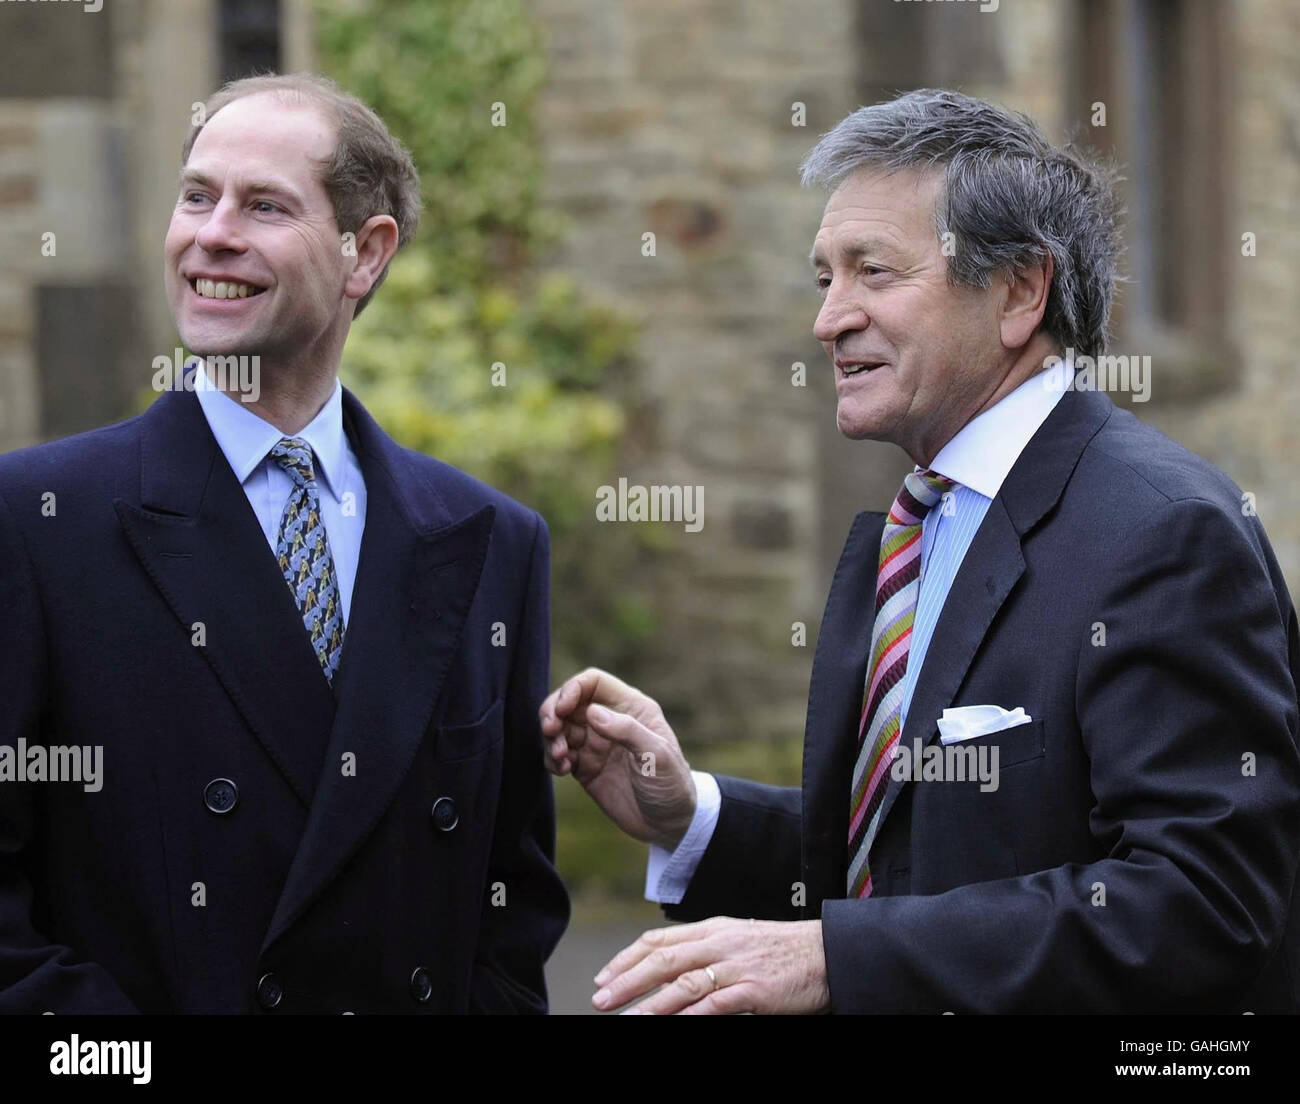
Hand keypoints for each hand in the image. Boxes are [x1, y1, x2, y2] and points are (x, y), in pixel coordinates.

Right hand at [539, 667, 695, 849]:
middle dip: (553, 712)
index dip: (573, 689)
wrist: (668, 824)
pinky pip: (557, 754)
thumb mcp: (657, 755)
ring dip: (550, 739)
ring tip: (560, 757)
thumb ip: (627, 731)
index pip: (594, 682)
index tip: (562, 709)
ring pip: (559, 728)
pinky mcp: (584, 767)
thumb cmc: (671, 784)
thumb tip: (592, 712)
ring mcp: (594, 743)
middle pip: (569, 702)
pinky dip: (552, 759)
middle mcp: (609, 720)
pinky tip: (562, 771)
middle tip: (550, 731)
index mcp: (631, 707)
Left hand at [592, 917, 830, 1014]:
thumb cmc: (781, 952)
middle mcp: (719, 944)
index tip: (604, 977)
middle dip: (627, 980)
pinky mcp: (754, 991)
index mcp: (712, 929)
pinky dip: (689, 1016)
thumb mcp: (738, 940)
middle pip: (662, 960)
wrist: (828, 953)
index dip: (627, 958)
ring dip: (650, 1004)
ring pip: (682, 984)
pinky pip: (714, 1005)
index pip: (659, 940)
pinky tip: (671, 1025)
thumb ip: (704, 950)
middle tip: (601, 999)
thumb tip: (667, 967)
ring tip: (626, 1018)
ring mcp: (736, 967)